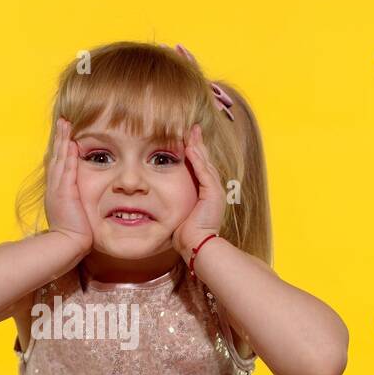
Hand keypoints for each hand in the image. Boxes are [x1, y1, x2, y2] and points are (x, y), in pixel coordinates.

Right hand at [45, 117, 93, 256]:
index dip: (60, 149)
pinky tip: (71, 144)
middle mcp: (54, 188)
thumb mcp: (72, 215)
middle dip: (59, 138)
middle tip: (63, 121)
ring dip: (62, 141)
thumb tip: (79, 200)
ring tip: (65, 125)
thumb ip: (75, 203)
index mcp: (56, 192)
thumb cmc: (71, 235)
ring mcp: (58, 189)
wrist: (65, 245)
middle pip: (56, 157)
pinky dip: (68, 156)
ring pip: (60, 159)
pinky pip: (67, 170)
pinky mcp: (65, 193)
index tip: (64, 135)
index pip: (58, 165)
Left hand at [171, 123, 225, 260]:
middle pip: (204, 160)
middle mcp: (212, 189)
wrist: (197, 245)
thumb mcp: (178, 213)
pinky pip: (204, 172)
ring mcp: (214, 190)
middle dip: (198, 143)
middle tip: (192, 128)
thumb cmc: (186, 235)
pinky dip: (198, 159)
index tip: (186, 139)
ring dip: (198, 146)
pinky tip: (190, 148)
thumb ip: (173, 201)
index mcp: (205, 193)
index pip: (200, 167)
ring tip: (191, 132)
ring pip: (205, 162)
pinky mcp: (213, 193)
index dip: (194, 152)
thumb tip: (159, 197)